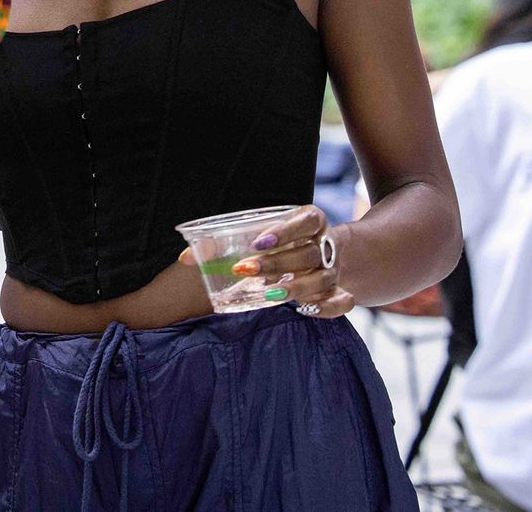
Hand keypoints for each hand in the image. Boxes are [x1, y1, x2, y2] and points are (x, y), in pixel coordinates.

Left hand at [230, 204, 352, 318]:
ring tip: (269, 293)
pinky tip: (304, 309)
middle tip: (247, 269)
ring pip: (323, 278)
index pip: (307, 220)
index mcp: (312, 221)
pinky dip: (327, 308)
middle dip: (277, 263)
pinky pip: (343, 301)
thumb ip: (227, 242)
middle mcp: (326, 244)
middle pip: (309, 253)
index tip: (258, 242)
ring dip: (296, 287)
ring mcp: (334, 269)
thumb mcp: (260, 234)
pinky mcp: (339, 291)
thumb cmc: (280, 243)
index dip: (285, 231)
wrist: (321, 255)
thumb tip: (188, 257)